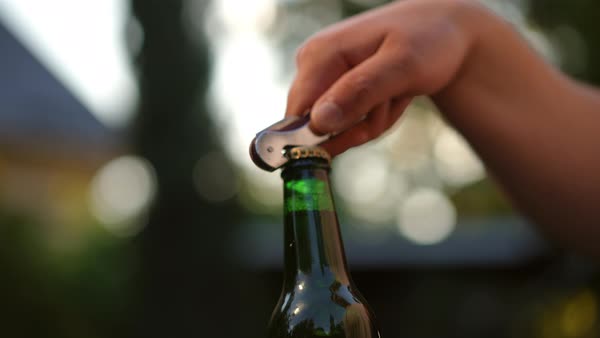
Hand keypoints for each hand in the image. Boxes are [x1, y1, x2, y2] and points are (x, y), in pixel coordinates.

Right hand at [286, 0, 480, 155]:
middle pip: (319, 127)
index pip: (297, 115)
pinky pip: (349, 124)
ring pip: (338, 129)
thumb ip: (359, 92)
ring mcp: (325, 79)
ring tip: (396, 95)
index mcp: (319, 55)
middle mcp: (313, 66)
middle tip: (391, 103)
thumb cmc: (427, 41)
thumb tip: (318, 122)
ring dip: (373, 121)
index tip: (364, 132)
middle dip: (359, 127)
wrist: (443, 31)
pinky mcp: (337, 90)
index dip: (326, 136)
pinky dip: (374, 118)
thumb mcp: (401, 65)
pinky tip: (391, 96)